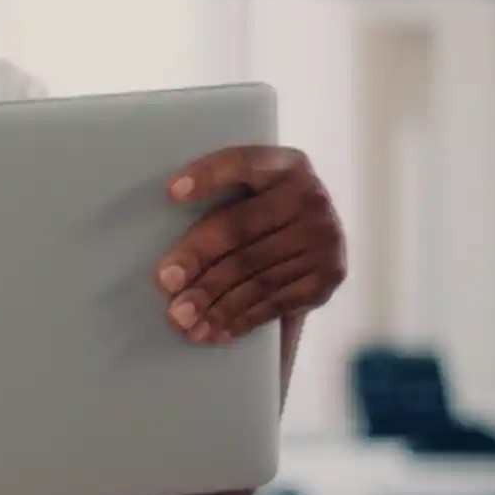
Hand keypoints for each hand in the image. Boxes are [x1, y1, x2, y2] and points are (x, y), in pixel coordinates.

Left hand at [156, 146, 344, 343]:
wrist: (320, 231)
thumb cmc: (264, 209)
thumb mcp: (253, 187)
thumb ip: (224, 194)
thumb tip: (170, 201)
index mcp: (284, 165)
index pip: (241, 163)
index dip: (207, 176)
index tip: (171, 192)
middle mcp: (309, 197)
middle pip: (239, 231)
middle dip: (197, 261)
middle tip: (165, 285)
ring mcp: (324, 238)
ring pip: (255, 275)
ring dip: (214, 302)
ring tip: (182, 318)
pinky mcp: (329, 276)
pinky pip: (276, 302)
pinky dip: (242, 319)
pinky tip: (216, 330)